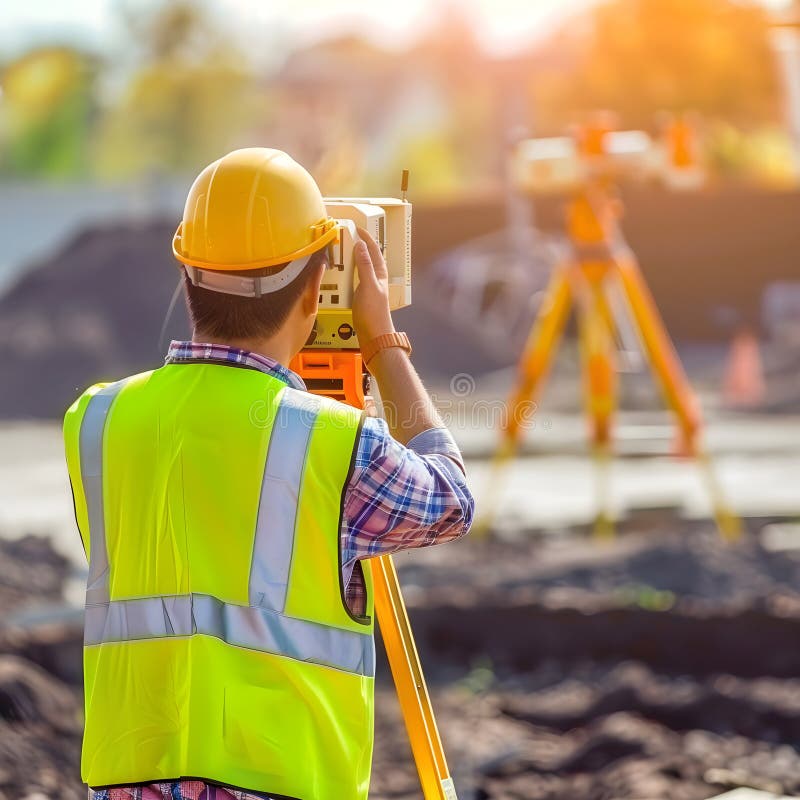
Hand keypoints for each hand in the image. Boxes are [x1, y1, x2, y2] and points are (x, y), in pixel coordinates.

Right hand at [352, 226, 394, 342]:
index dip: (367, 238)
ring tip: (341, 252)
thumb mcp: (368, 286)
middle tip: (346, 237)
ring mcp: (369, 288)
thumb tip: (360, 245)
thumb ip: (364, 266)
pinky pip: (353, 280)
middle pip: (367, 257)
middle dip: (359, 246)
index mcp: (379, 274)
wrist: (374, 336)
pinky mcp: (362, 297)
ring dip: (352, 259)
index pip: (374, 250)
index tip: (357, 228)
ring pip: (360, 268)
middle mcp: (375, 279)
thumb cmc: (373, 313)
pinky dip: (347, 273)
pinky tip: (339, 275)